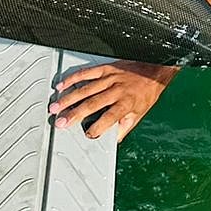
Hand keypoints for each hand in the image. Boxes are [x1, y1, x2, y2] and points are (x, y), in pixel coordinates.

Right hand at [49, 59, 175, 140]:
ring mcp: (110, 78)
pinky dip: (73, 79)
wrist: (154, 69)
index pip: (109, 118)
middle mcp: (117, 89)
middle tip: (60, 122)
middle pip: (92, 103)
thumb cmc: (147, 92)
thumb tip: (113, 142)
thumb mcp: (139, 113)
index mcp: (126, 103)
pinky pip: (87, 73)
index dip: (98, 128)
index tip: (87, 135)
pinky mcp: (106, 68)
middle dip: (74, 114)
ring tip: (55, 107)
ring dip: (68, 98)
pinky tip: (61, 86)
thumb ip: (124, 127)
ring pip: (86, 89)